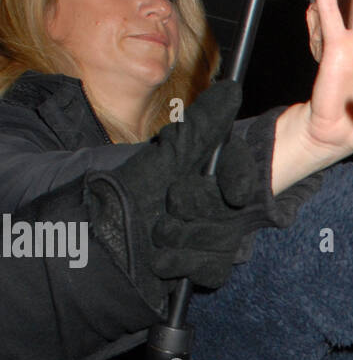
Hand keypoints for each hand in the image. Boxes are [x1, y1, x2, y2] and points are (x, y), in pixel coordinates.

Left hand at [84, 81, 279, 302]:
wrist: (102, 240)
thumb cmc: (134, 190)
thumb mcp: (167, 154)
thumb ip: (202, 125)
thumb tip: (232, 89)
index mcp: (215, 175)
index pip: (243, 173)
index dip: (240, 178)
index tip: (234, 190)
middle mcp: (220, 206)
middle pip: (230, 209)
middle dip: (199, 207)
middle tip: (172, 203)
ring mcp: (214, 238)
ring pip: (222, 241)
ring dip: (186, 238)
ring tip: (157, 234)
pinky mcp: (206, 268)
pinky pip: (213, 269)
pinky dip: (187, 264)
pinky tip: (162, 260)